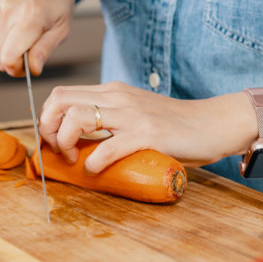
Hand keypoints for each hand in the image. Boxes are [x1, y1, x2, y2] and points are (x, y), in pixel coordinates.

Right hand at [0, 0, 75, 76]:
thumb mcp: (62, 24)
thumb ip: (46, 49)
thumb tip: (33, 70)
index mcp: (29, 18)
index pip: (9, 59)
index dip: (19, 69)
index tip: (30, 66)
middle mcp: (6, 13)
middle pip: (1, 58)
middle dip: (16, 61)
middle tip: (33, 47)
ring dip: (11, 46)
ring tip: (27, 28)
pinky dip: (5, 34)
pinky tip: (17, 18)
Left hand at [38, 81, 256, 172]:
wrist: (214, 124)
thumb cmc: (176, 126)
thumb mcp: (136, 113)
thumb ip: (111, 119)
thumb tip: (82, 141)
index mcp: (113, 91)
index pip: (62, 94)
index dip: (48, 118)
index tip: (55, 141)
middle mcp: (118, 97)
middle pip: (60, 101)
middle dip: (48, 128)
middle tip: (60, 151)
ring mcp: (133, 114)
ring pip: (77, 118)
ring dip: (65, 143)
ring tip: (76, 160)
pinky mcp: (148, 134)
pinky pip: (107, 148)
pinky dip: (94, 163)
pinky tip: (97, 170)